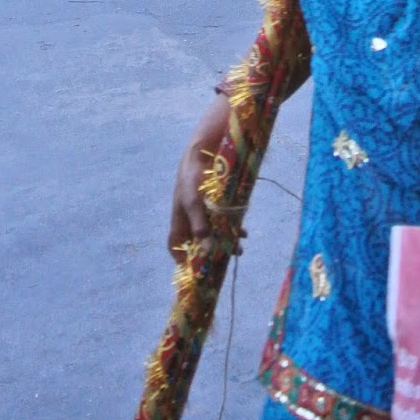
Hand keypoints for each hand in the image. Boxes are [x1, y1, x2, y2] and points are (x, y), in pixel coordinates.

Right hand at [167, 96, 237, 264]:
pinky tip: (243, 231)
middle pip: (198, 241)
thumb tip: (204, 251)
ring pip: (215, 231)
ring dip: (225, 241)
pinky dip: (233, 226)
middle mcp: (192, 215)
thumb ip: (199, 226)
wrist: (204, 149)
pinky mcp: (217, 199)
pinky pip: (225, 218)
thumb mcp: (193, 202)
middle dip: (210, 252)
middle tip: (222, 264)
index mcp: (180, 217)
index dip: (181, 257)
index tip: (193, 270)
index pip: (175, 244)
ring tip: (239, 249)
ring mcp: (205, 207)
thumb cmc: (192, 176)